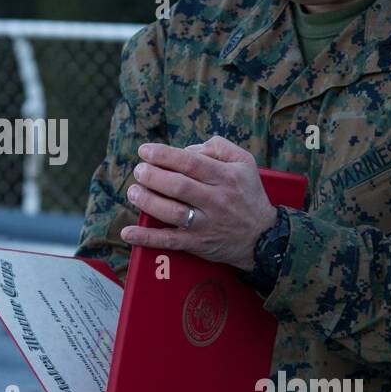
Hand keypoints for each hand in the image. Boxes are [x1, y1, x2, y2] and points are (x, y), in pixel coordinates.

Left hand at [119, 136, 276, 270]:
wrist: (263, 237)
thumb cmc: (248, 194)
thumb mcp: (244, 163)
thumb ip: (218, 147)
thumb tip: (187, 149)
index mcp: (225, 177)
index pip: (190, 163)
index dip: (164, 155)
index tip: (145, 151)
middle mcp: (216, 200)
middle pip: (178, 186)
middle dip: (152, 176)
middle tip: (138, 170)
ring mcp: (205, 224)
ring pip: (172, 212)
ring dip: (148, 201)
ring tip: (133, 192)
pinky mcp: (197, 244)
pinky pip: (169, 242)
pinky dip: (147, 239)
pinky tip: (127, 233)